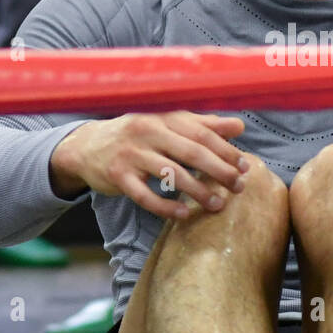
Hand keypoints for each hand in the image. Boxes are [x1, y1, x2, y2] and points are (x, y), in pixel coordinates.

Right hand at [49, 112, 251, 219]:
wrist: (87, 146)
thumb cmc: (137, 136)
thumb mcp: (167, 125)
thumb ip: (203, 126)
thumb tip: (239, 127)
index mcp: (163, 118)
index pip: (201, 133)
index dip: (225, 150)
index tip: (244, 166)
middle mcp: (147, 132)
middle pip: (190, 152)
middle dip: (218, 170)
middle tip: (238, 186)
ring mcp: (131, 155)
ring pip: (171, 175)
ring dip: (198, 191)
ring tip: (217, 204)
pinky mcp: (118, 177)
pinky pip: (145, 196)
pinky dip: (165, 206)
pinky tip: (183, 214)